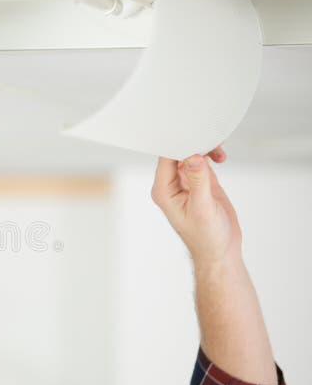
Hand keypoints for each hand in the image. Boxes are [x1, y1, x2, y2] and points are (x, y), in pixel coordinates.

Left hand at [151, 145, 242, 265]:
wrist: (220, 250)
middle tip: (210, 138)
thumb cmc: (206, 237)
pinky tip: (220, 157)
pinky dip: (210, 154)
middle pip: (176, 152)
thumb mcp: (202, 208)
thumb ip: (198, 181)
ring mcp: (185, 182)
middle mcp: (171, 184)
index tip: (195, 133)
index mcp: (163, 190)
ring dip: (203, 147)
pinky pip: (201, 159)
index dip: (179, 143)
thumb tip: (193, 157)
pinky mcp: (199, 181)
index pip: (166, 158)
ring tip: (218, 152)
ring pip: (189, 154)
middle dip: (192, 142)